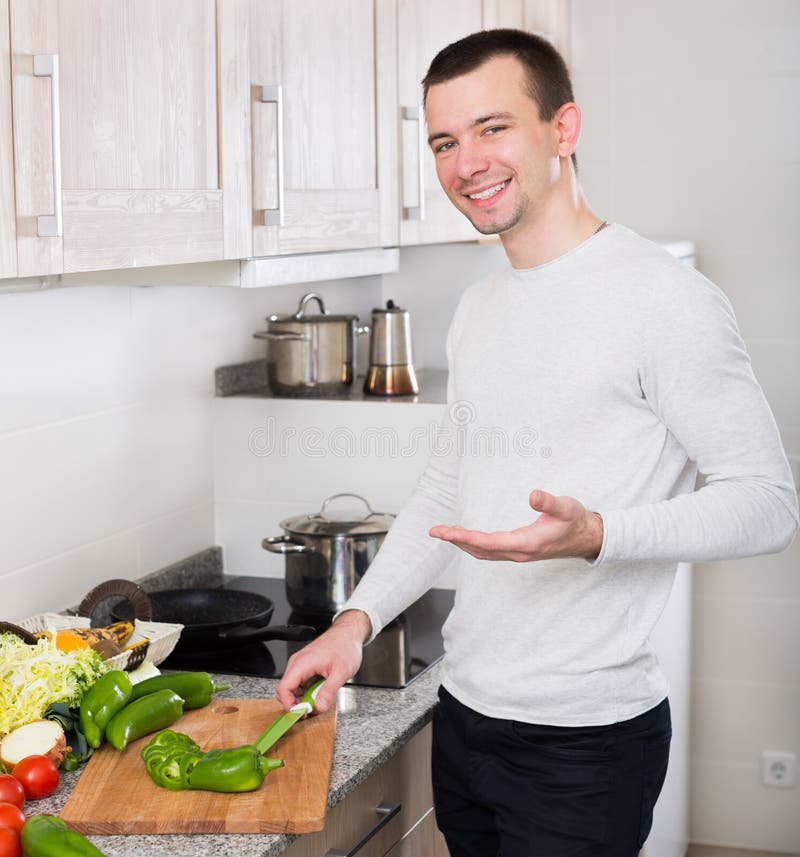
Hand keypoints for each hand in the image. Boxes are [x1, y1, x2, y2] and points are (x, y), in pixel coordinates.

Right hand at [275, 609, 371, 712]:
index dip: (288, 705)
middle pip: (286, 691)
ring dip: (304, 699)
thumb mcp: (341, 672)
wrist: (349, 633)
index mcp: (302, 663)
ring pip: (294, 689)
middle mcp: (298, 663)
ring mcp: (301, 665)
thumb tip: (319, 707)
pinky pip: (301, 684)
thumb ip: (329, 691)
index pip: (283, 688)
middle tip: (313, 710)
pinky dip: (308, 693)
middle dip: (297, 704)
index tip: (299, 714)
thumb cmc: (345, 646)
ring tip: (320, 701)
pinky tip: (320, 694)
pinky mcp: (306, 667)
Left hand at [428, 489, 603, 561]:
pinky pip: (491, 553)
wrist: (589, 538)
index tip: (444, 532)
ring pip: (484, 553)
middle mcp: (519, 553)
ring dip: (463, 544)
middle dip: (456, 540)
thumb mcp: (566, 507)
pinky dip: (474, 546)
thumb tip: (532, 495)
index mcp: (527, 543)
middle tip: (434, 531)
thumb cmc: (576, 521)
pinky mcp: (520, 553)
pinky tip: (467, 539)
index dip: (463, 537)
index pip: (487, 542)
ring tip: (445, 534)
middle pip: (480, 550)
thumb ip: (549, 502)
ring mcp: (519, 555)